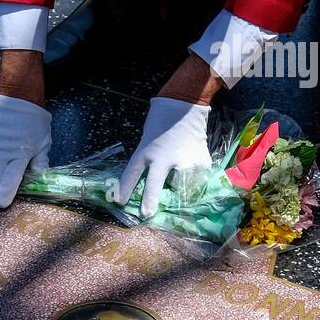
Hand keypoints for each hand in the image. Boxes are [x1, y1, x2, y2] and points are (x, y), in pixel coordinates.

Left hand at [116, 97, 211, 217]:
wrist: (185, 106)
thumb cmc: (161, 123)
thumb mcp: (148, 141)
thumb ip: (150, 161)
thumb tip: (157, 186)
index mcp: (146, 150)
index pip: (133, 172)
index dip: (125, 188)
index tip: (119, 202)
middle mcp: (163, 157)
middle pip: (155, 183)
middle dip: (150, 200)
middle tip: (146, 213)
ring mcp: (183, 159)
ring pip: (181, 185)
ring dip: (181, 186)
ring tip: (183, 173)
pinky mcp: (200, 160)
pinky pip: (197, 179)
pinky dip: (195, 177)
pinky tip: (194, 166)